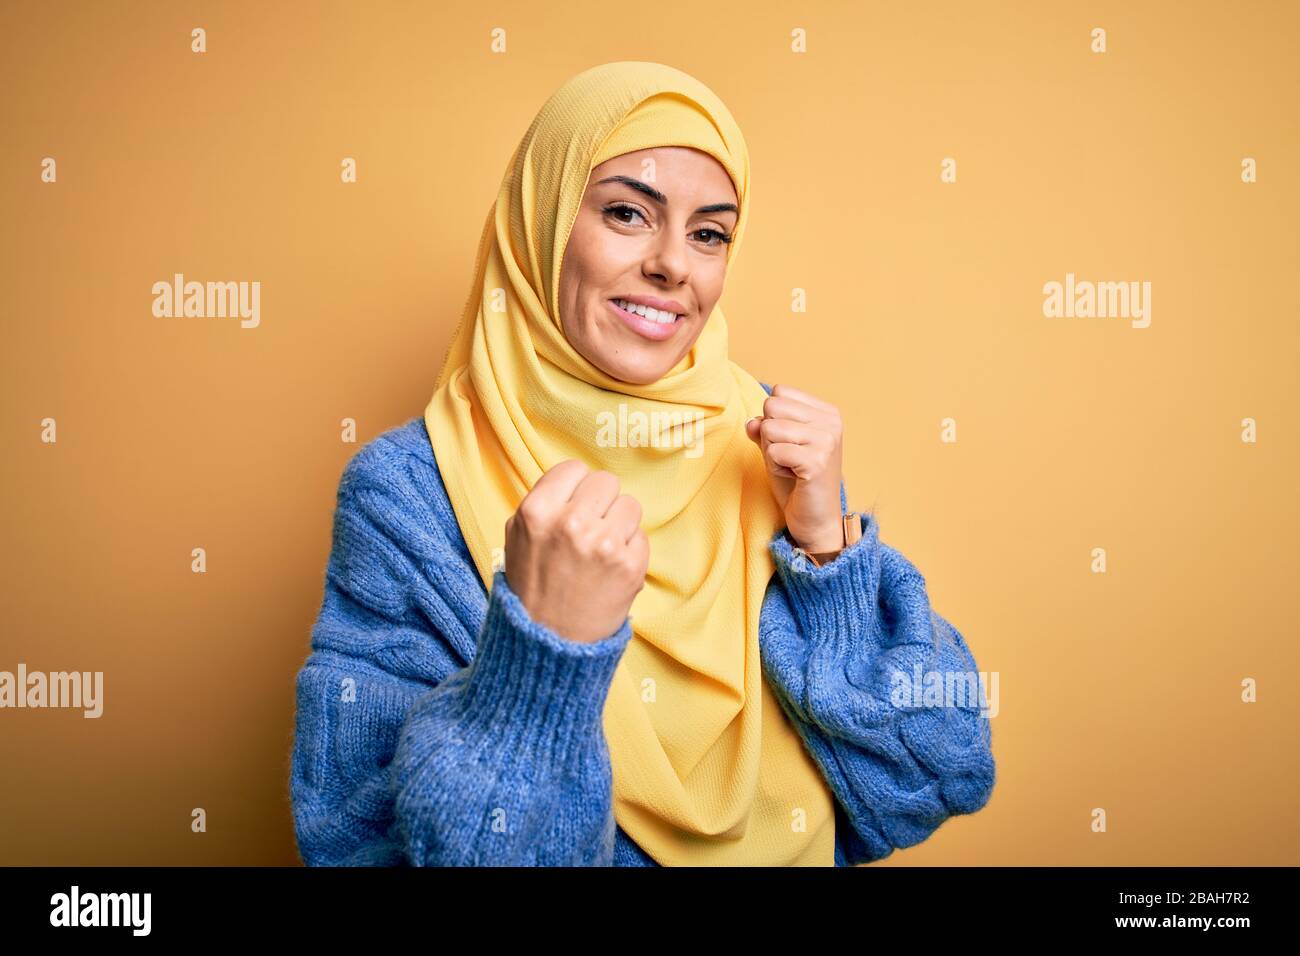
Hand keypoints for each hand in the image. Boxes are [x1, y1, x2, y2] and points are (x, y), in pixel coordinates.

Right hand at [504, 459, 649, 642]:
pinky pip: (642, 537)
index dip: (576, 487)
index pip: (574, 469)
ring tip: (600, 551)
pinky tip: (611, 570)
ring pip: (630, 505)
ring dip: (619, 525)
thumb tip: (576, 480)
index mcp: (537, 511)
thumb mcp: (517, 538)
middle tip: (590, 529)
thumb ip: (544, 503)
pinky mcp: (630, 566)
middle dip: (600, 503)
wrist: (548, 644)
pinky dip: (630, 551)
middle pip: (606, 482)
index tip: (575, 505)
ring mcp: (604, 544)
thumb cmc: (531, 589)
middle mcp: (571, 523)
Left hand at [745, 384, 844, 553]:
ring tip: (791, 468)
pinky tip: (793, 477)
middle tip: (789, 458)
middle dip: (770, 435)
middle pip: (772, 407)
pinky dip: (775, 467)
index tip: (791, 444)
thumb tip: (751, 421)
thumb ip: (763, 428)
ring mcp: (827, 441)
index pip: (778, 393)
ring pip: (770, 428)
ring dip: (772, 453)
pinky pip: (773, 451)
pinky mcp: (817, 461)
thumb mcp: (776, 447)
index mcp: (826, 412)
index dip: (773, 419)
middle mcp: (831, 422)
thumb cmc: (796, 481)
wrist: (816, 519)